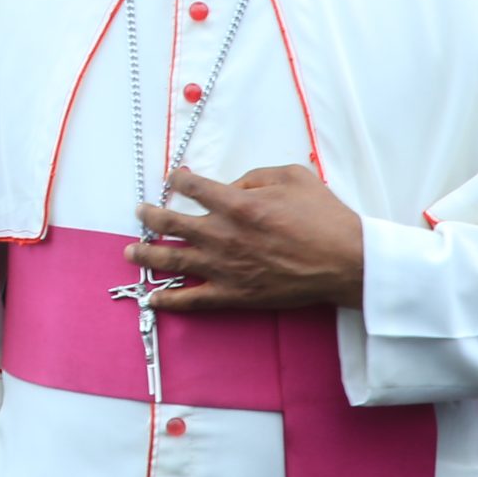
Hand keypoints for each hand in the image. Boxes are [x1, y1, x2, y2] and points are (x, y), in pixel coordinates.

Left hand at [131, 166, 365, 310]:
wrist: (347, 263)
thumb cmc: (324, 217)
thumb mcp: (292, 177)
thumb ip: (254, 176)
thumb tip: (230, 185)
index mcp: (237, 203)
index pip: (192, 187)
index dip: (178, 180)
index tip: (174, 179)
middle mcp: (223, 235)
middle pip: (170, 224)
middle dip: (149, 216)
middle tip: (140, 211)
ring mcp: (225, 268)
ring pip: (173, 260)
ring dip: (146, 254)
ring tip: (130, 250)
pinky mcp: (235, 295)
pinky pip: (193, 300)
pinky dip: (169, 300)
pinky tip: (152, 299)